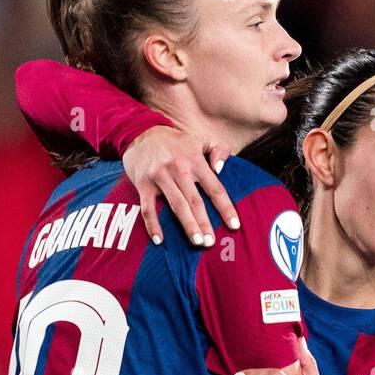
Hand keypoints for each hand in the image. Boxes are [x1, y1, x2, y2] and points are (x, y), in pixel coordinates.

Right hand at [122, 126, 239, 245]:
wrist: (140, 131)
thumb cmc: (175, 141)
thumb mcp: (200, 139)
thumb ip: (218, 149)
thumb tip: (221, 169)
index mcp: (195, 160)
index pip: (215, 188)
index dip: (225, 207)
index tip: (234, 226)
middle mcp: (179, 168)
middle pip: (195, 201)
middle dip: (204, 223)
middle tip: (211, 243)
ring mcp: (160, 176)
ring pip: (176, 205)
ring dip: (187, 225)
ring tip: (196, 242)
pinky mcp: (143, 184)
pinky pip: (148, 208)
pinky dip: (152, 225)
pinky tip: (159, 240)